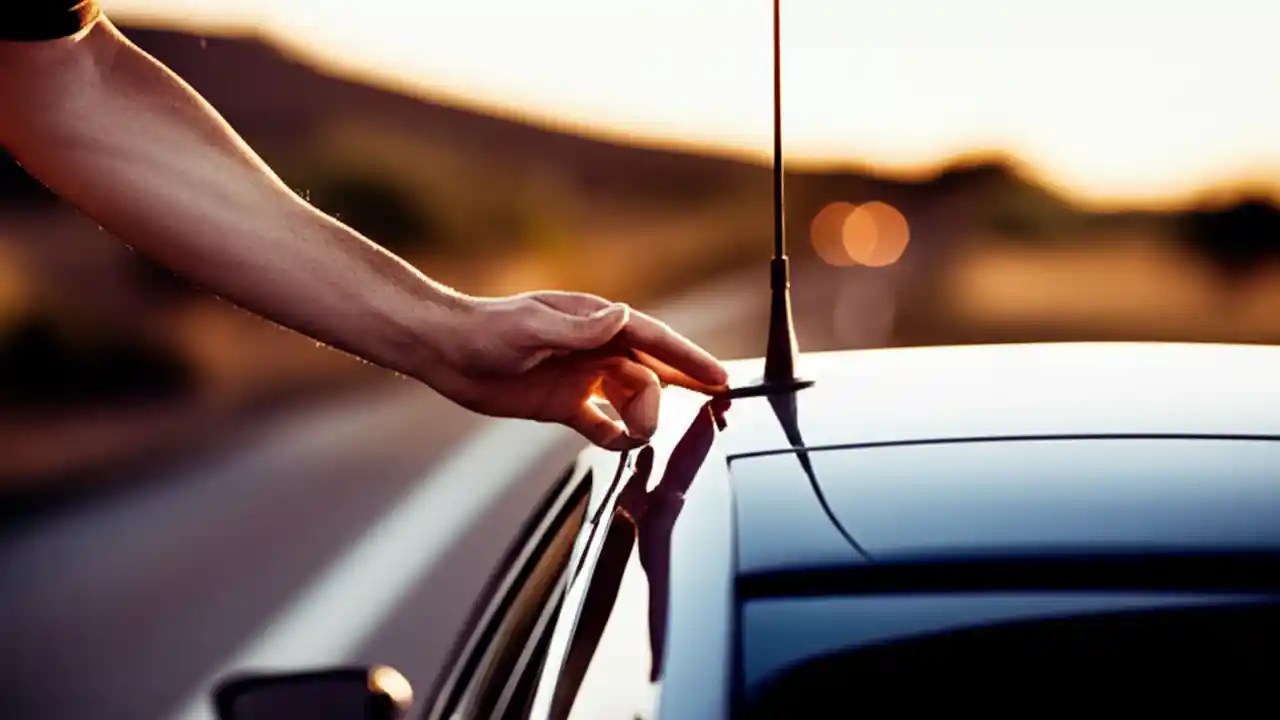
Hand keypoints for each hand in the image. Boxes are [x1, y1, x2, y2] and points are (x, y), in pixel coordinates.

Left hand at [419, 291, 728, 448]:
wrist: (446, 352)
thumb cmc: (485, 330)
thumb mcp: (530, 326)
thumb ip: (578, 328)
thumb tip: (623, 317)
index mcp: (595, 323)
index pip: (654, 340)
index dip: (689, 358)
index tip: (719, 377)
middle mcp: (595, 350)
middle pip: (650, 374)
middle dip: (677, 392)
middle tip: (692, 415)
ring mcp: (582, 377)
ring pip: (632, 400)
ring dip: (644, 419)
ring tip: (642, 437)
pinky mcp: (564, 404)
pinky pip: (603, 424)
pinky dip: (617, 436)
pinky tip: (624, 446)